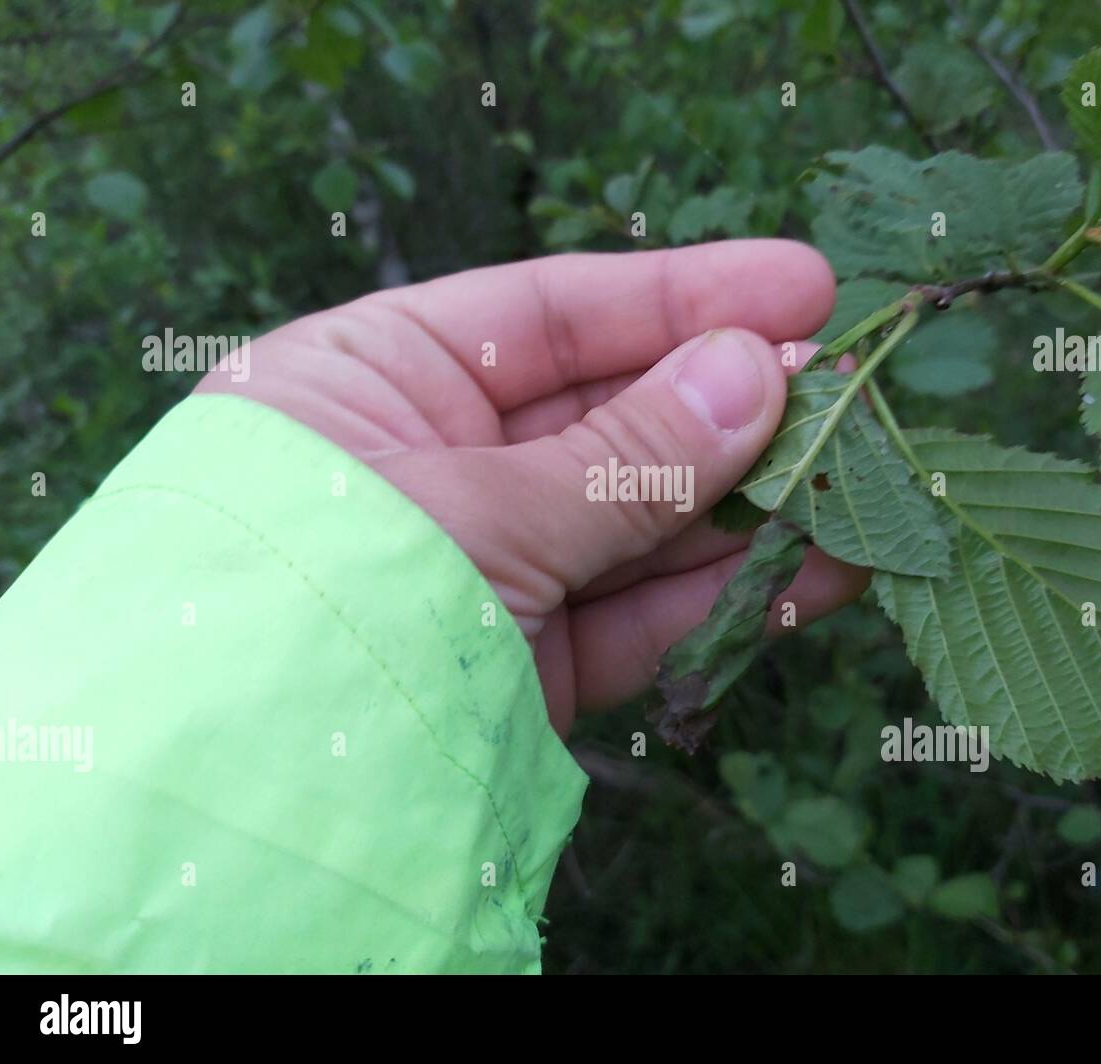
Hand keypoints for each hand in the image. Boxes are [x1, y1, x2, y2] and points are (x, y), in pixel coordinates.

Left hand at [196, 239, 869, 735]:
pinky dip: (728, 599)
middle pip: (609, 416)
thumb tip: (759, 369)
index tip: (799, 280)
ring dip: (750, 507)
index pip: (548, 312)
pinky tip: (820, 568)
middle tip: (849, 384)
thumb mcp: (473, 509)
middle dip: (731, 404)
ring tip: (864, 479)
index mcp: (371, 382)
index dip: (680, 296)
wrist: (237, 820)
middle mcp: (430, 469)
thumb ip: (624, 454)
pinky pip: (639, 618)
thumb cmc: (315, 610)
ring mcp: (482, 572)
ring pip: (639, 524)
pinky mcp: (521, 667)